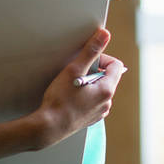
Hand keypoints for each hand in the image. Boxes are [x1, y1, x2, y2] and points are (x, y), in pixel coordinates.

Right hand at [33, 28, 126, 148]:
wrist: (47, 129)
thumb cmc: (59, 101)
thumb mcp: (74, 70)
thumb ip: (91, 51)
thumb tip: (105, 34)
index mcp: (107, 90)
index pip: (116, 65)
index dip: (102, 58)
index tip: (87, 61)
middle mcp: (107, 102)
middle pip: (107, 77)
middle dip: (93, 71)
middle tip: (75, 73)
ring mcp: (99, 112)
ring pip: (99, 89)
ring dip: (88, 83)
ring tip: (71, 86)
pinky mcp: (90, 119)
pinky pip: (92, 101)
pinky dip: (84, 95)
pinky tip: (70, 98)